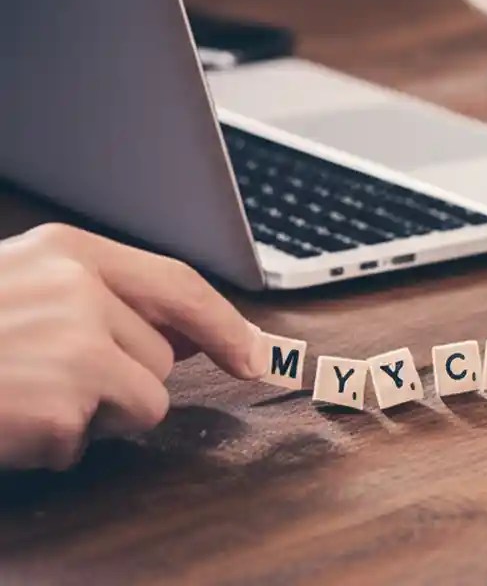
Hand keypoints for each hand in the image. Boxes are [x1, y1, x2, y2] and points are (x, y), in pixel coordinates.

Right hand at [0, 224, 265, 470]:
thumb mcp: (21, 287)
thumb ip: (100, 298)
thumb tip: (189, 336)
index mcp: (67, 251)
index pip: (177, 284)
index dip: (223, 325)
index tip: (253, 355)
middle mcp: (78, 289)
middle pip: (163, 354)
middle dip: (121, 381)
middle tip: (45, 377)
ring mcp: (75, 346)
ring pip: (146, 401)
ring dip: (94, 416)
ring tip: (25, 397)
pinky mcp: (62, 405)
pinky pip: (93, 440)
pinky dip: (54, 445)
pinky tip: (11, 420)